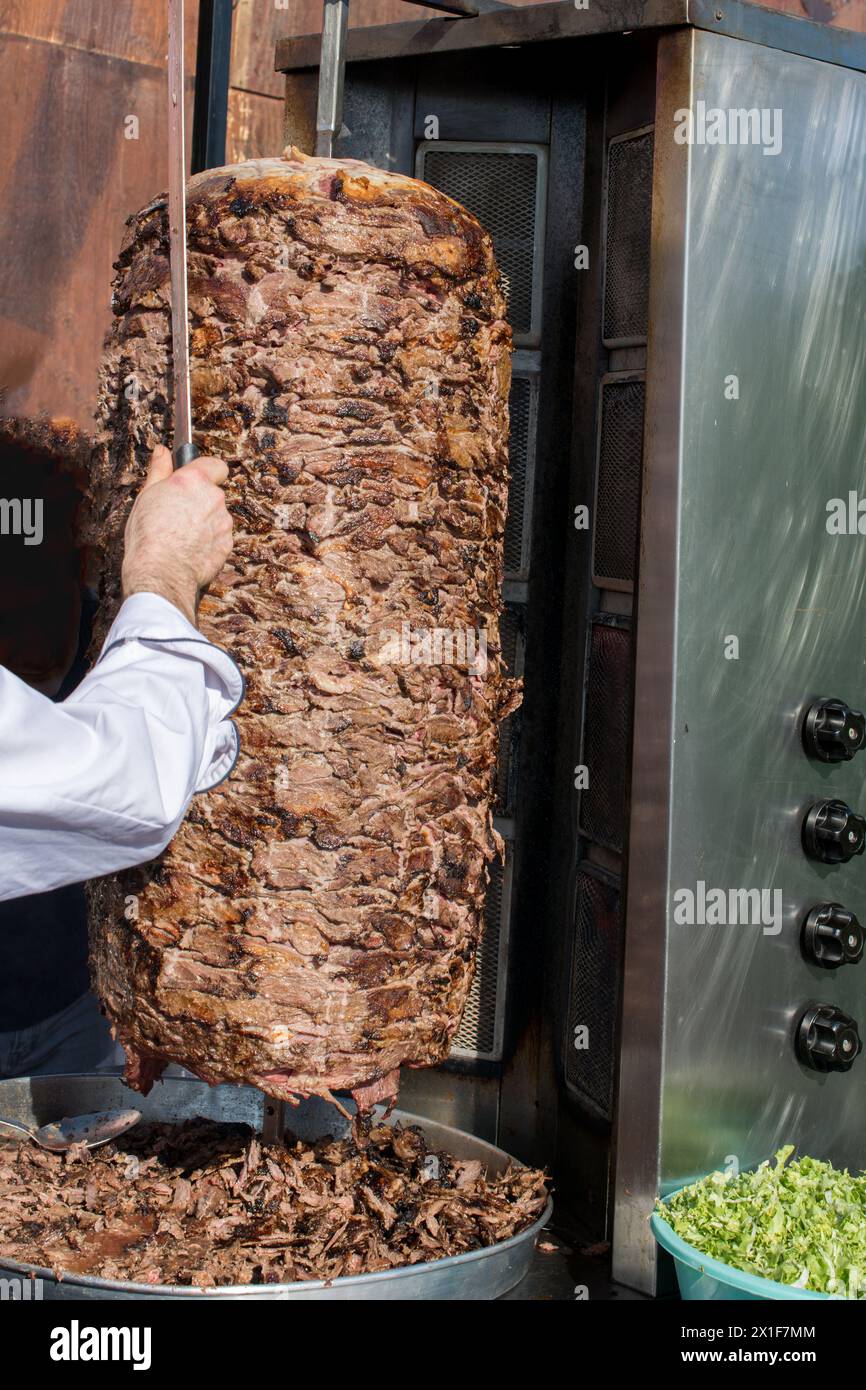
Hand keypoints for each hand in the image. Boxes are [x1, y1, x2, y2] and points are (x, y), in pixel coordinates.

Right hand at [121, 445, 232, 625]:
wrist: (161, 573)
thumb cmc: (148, 535)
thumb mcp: (146, 496)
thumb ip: (159, 470)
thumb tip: (162, 451)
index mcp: (194, 480)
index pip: (215, 464)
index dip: (206, 472)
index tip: (195, 481)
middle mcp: (214, 498)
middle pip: (214, 493)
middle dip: (200, 501)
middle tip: (177, 515)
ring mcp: (224, 522)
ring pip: (217, 517)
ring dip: (205, 523)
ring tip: (181, 537)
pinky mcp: (228, 544)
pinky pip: (220, 538)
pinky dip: (209, 542)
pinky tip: (190, 550)